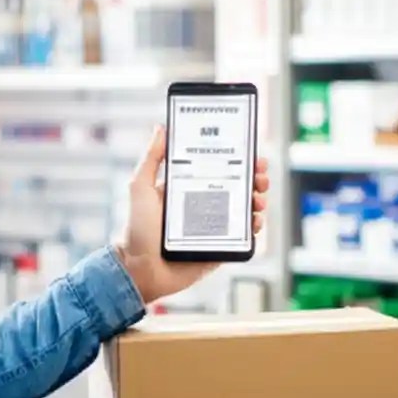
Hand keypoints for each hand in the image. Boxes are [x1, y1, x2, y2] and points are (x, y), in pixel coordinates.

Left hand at [115, 126, 269, 303]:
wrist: (140, 269)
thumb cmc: (136, 229)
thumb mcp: (140, 187)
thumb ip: (151, 158)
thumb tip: (161, 128)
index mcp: (188, 188)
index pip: (219, 168)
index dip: (239, 160)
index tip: (251, 154)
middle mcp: (204, 205)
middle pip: (238, 187)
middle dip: (255, 179)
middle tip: (260, 177)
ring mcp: (213, 227)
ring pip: (245, 210)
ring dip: (258, 201)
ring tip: (258, 200)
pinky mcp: (220, 247)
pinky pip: (243, 236)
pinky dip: (254, 227)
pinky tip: (255, 221)